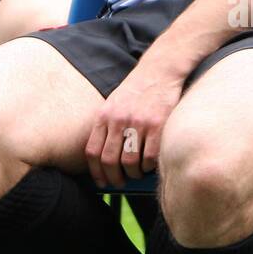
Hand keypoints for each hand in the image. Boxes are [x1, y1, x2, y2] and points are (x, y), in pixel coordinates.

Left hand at [85, 58, 183, 187]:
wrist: (159, 70)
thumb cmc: (137, 90)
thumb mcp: (114, 104)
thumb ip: (108, 126)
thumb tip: (106, 158)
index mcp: (104, 116)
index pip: (93, 151)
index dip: (96, 172)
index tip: (102, 182)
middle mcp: (118, 120)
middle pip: (110, 160)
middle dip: (114, 178)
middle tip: (120, 183)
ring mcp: (138, 122)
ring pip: (130, 161)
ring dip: (133, 173)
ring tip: (137, 174)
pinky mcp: (157, 124)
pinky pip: (150, 156)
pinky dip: (149, 165)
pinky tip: (150, 164)